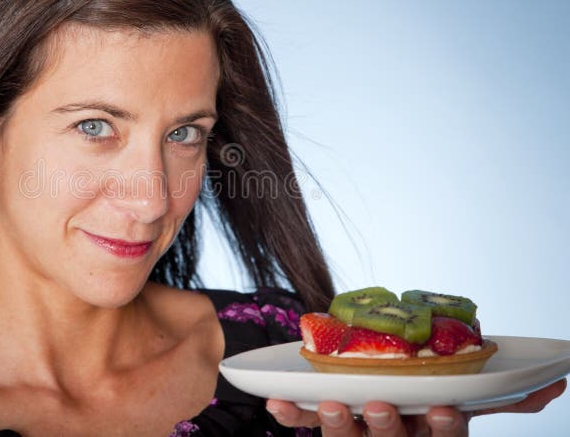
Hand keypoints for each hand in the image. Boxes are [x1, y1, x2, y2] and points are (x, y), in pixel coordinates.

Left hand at [265, 378, 565, 435]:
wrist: (375, 418)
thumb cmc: (427, 408)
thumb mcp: (463, 401)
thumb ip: (507, 396)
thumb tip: (556, 382)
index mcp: (429, 430)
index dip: (442, 428)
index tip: (443, 410)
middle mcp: (398, 436)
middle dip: (388, 428)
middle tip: (380, 406)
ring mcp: (361, 436)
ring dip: (339, 425)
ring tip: (329, 406)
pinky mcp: (326, 428)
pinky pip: (303, 424)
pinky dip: (289, 413)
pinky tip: (273, 402)